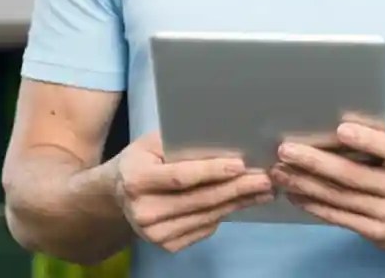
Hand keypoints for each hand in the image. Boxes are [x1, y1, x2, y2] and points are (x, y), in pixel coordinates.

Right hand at [113, 131, 274, 252]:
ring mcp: (155, 233)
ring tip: (262, 191)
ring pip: (206, 216)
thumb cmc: (142, 160)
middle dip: (236, 188)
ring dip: (238, 203)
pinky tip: (242, 202)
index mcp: (136, 180)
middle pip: (199, 199)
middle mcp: (143, 211)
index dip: (212, 171)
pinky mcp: (167, 245)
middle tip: (265, 179)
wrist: (119, 193)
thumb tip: (221, 139)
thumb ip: (179, 142)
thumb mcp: (152, 142)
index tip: (240, 164)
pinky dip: (225, 214)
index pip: (180, 177)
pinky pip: (204, 229)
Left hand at [270, 120, 384, 252]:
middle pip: (354, 176)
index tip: (341, 129)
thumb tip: (329, 126)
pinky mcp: (377, 234)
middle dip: (316, 162)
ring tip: (279, 171)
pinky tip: (294, 193)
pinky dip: (313, 205)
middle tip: (285, 150)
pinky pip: (339, 217)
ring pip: (340, 198)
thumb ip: (377, 146)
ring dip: (304, 184)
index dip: (368, 140)